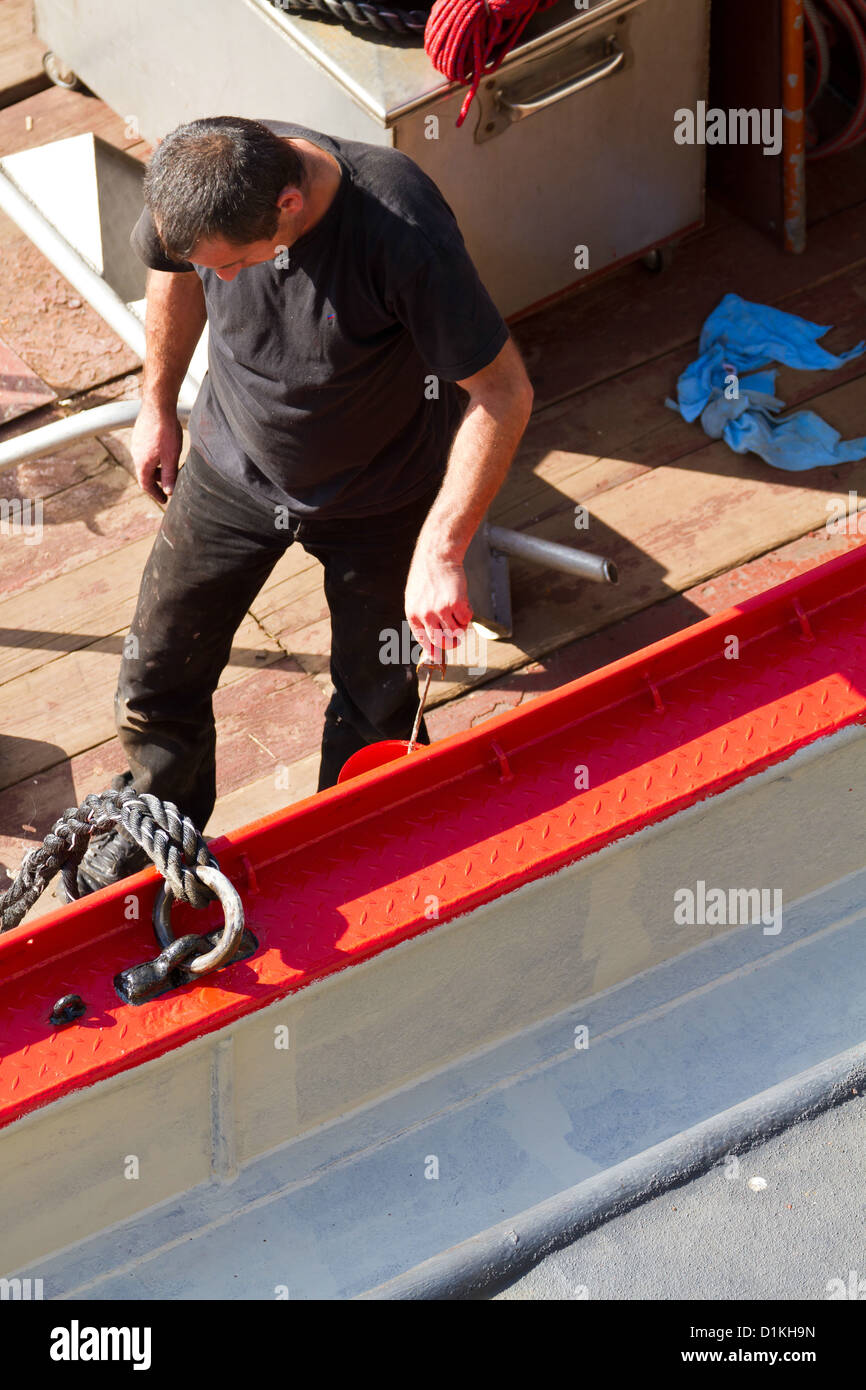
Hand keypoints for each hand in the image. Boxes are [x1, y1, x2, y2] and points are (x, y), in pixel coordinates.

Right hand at [130, 401, 182, 503]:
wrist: (157, 405)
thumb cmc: (165, 431)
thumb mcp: (171, 457)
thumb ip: (170, 475)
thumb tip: (169, 492)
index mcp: (142, 463)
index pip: (146, 485)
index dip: (156, 494)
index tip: (164, 500)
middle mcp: (136, 454)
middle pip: (146, 474)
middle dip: (158, 481)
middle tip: (170, 484)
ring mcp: (136, 443)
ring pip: (146, 462)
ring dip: (157, 468)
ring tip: (170, 468)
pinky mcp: (139, 434)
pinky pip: (145, 451)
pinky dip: (154, 457)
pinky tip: (164, 451)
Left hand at [405, 543, 472, 662]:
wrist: (436, 557)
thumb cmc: (427, 577)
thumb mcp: (416, 598)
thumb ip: (422, 617)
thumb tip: (432, 641)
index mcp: (413, 615)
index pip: (424, 641)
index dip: (433, 651)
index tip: (439, 657)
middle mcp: (425, 615)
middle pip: (441, 642)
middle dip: (451, 643)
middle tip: (457, 640)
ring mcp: (440, 610)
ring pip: (456, 632)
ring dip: (461, 626)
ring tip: (458, 613)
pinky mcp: (455, 603)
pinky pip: (466, 619)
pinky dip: (468, 615)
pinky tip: (464, 603)